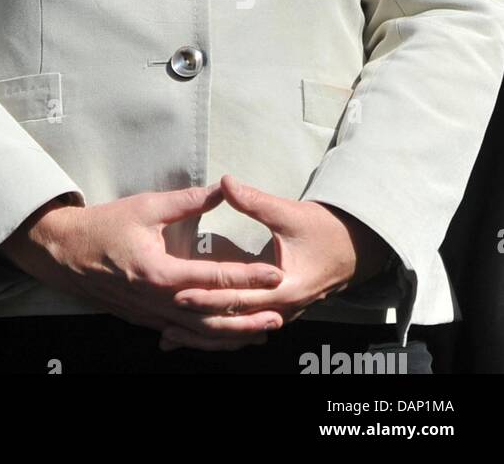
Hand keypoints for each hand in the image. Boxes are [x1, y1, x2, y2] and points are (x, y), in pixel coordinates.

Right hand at [0, 183, 285, 349]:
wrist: (69, 254)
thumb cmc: (106, 226)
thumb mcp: (145, 206)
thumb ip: (186, 201)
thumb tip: (221, 189)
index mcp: (161, 272)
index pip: (214, 277)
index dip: (248, 276)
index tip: (275, 274)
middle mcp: (160, 300)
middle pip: (214, 314)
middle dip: (249, 314)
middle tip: (280, 311)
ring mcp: (153, 315)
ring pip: (202, 331)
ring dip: (234, 333)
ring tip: (264, 330)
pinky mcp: (148, 320)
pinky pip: (185, 334)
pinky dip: (210, 339)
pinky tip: (228, 338)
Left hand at [164, 174, 390, 350]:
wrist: (353, 247)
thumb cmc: (322, 229)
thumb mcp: (288, 213)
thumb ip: (254, 201)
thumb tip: (225, 182)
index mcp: (286, 287)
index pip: (240, 297)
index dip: (209, 295)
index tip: (178, 292)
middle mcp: (283, 308)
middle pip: (235, 320)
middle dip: (200, 320)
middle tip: (166, 317)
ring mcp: (281, 314)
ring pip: (239, 331)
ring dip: (206, 335)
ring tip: (171, 337)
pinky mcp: (277, 311)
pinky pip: (246, 328)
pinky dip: (222, 333)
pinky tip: (197, 335)